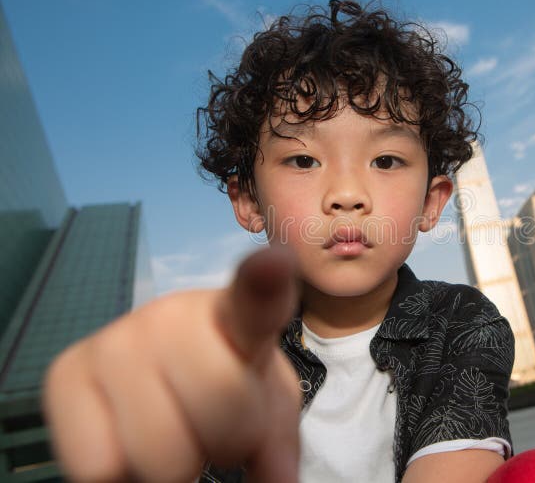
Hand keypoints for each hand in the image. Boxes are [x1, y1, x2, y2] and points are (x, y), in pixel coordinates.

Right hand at [43, 247, 301, 481]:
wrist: (166, 378)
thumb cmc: (228, 390)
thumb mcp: (265, 411)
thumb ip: (277, 440)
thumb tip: (275, 480)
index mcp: (237, 315)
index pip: (255, 297)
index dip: (266, 282)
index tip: (275, 265)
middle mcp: (172, 315)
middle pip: (218, 409)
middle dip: (225, 442)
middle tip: (212, 428)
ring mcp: (114, 338)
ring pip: (158, 455)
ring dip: (173, 467)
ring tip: (173, 434)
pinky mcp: (64, 373)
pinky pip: (98, 467)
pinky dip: (120, 476)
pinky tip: (130, 440)